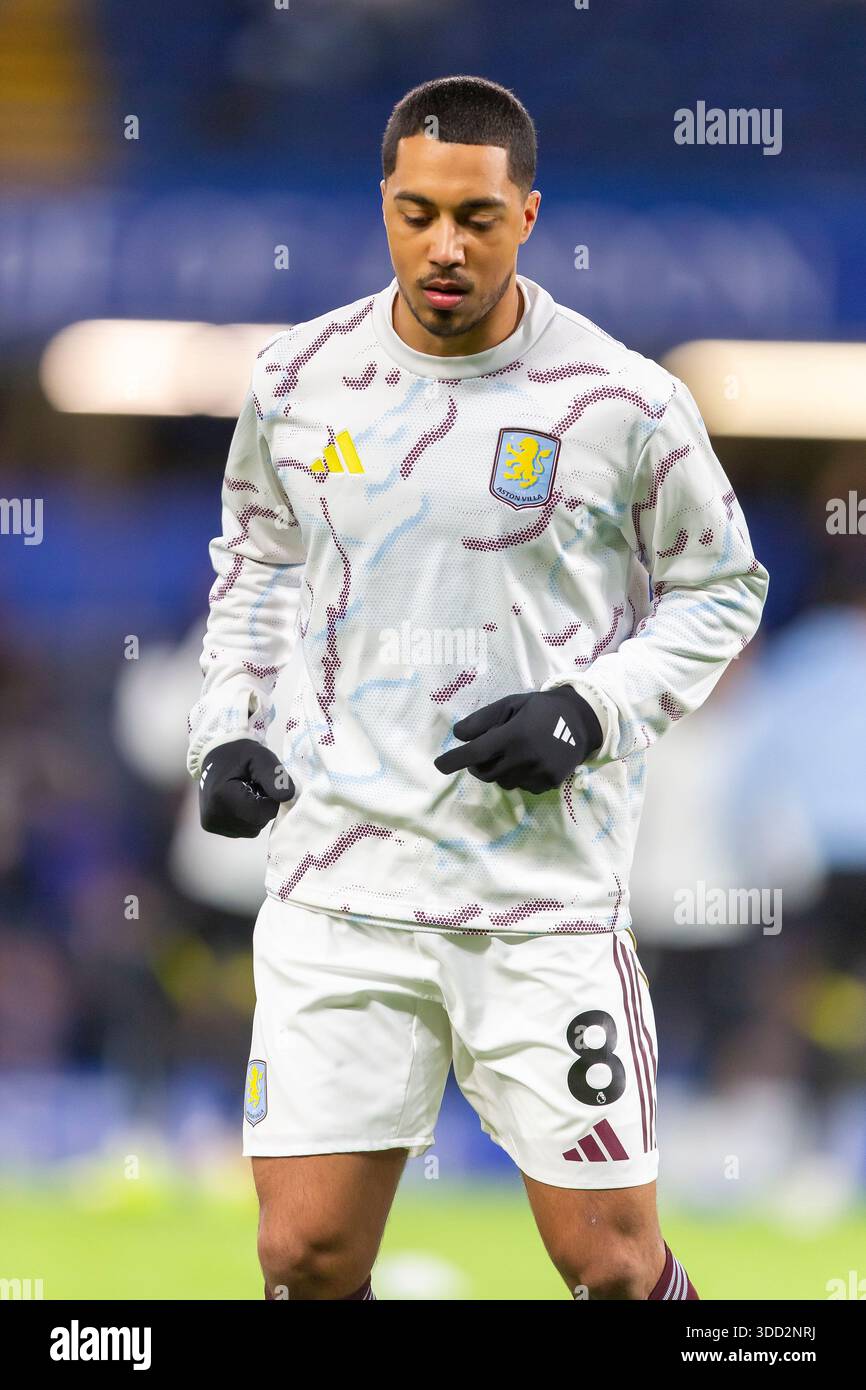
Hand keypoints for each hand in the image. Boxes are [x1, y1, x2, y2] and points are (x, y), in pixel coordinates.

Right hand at [198, 738, 294, 836]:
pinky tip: (239, 801)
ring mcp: (212, 824)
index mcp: (222, 797)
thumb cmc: (239, 755)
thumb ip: (275, 776)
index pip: (262, 812)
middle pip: (257, 822)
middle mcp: (214, 816)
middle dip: (264, 806)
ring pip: (252, 828)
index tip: (266, 784)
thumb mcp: (260, 757)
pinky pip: (243, 829)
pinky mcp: (212, 827)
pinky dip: (247, 816)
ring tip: (246, 791)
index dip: (272, 800)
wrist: (214, 756)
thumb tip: (288, 797)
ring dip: (256, 812)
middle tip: (255, 785)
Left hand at [433, 687, 602, 793]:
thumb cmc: (540, 709)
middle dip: (478, 766)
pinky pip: (522, 787)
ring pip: (503, 783)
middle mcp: (526, 757)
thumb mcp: (510, 704)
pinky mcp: (550, 783)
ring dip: (498, 771)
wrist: (581, 720)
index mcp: (514, 735)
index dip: (454, 760)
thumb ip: (482, 720)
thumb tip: (458, 735)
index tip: (439, 765)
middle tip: (482, 754)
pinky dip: (517, 777)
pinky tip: (528, 762)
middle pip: (486, 773)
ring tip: (510, 754)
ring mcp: (539, 773)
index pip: (475, 753)